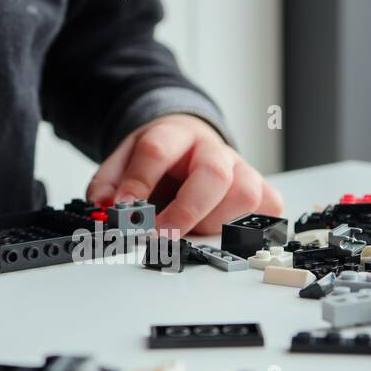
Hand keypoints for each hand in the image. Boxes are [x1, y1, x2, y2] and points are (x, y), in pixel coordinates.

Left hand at [86, 115, 281, 234]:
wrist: (189, 145)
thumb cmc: (160, 159)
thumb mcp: (124, 162)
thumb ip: (108, 184)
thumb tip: (104, 209)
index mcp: (176, 134)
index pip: (158, 150)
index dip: (139, 182)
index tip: (123, 209)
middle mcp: (213, 149)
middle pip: (213, 173)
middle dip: (186, 211)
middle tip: (161, 236)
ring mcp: (242, 168)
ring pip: (245, 194)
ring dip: (214, 222)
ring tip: (191, 231)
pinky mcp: (261, 189)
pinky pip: (266, 208)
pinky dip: (248, 226)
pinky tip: (222, 230)